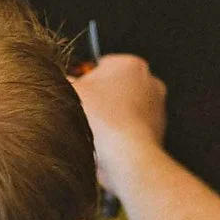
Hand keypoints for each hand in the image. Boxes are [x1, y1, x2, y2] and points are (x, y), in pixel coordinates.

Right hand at [73, 53, 166, 193]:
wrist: (126, 155)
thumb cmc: (102, 120)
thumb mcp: (70, 91)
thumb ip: (64, 81)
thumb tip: (62, 84)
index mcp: (130, 64)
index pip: (101, 65)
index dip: (84, 81)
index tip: (76, 94)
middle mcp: (150, 82)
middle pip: (114, 87)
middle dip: (98, 99)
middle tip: (83, 112)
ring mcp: (157, 107)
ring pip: (123, 109)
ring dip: (108, 118)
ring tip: (94, 130)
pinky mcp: (158, 131)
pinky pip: (131, 128)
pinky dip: (119, 134)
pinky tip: (107, 143)